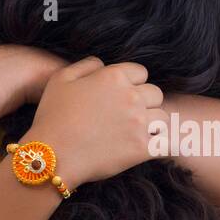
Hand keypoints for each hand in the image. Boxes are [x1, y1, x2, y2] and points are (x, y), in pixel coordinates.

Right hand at [23, 56, 165, 189]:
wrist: (53, 156)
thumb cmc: (53, 117)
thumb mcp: (61, 79)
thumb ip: (86, 65)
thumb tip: (102, 64)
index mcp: (114, 77)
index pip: (141, 72)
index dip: (132, 83)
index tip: (122, 95)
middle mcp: (132, 96)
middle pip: (155, 94)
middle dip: (145, 102)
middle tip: (129, 115)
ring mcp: (140, 122)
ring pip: (162, 118)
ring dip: (153, 123)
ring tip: (138, 132)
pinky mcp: (143, 148)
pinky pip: (166, 143)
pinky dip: (161, 145)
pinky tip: (152, 148)